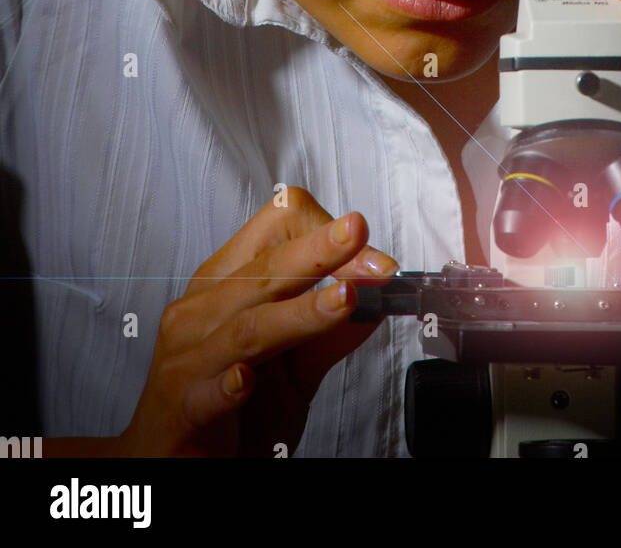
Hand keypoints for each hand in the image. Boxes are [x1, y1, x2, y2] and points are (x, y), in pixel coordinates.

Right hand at [114, 189, 397, 457]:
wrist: (173, 461)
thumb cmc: (232, 406)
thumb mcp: (293, 366)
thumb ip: (329, 333)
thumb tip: (378, 298)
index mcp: (225, 283)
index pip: (273, 230)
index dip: (323, 235)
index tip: (373, 258)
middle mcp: (202, 311)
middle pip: (263, 270)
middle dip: (317, 251)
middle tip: (358, 235)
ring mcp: (187, 358)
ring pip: (247, 327)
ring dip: (298, 313)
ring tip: (342, 301)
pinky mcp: (181, 408)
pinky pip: (206, 392)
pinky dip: (228, 385)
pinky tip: (247, 380)